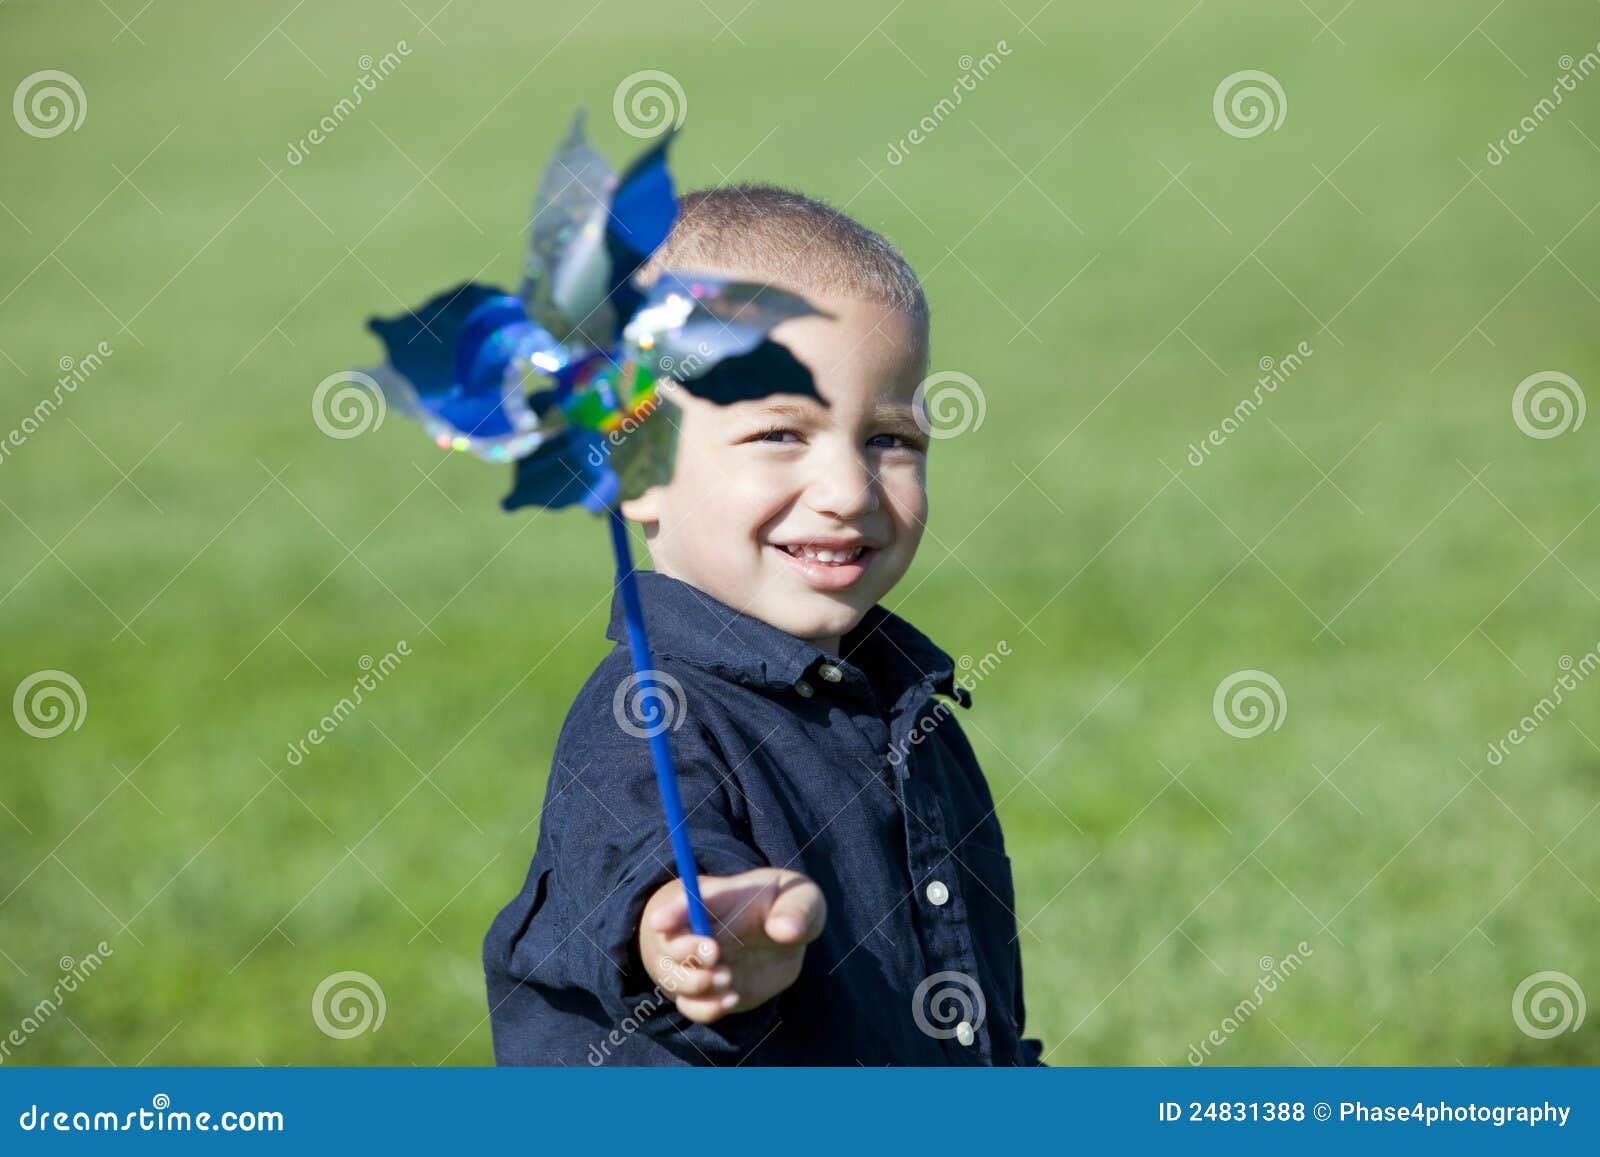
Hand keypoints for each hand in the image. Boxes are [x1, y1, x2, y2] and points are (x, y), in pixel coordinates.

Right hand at [639, 867, 825, 1024]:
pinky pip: (690, 1006)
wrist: (786, 936)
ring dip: (693, 982)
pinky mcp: (709, 991)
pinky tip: (731, 999)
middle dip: (683, 950)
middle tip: (714, 953)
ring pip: (672, 978)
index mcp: (716, 899)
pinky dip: (705, 1009)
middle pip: (667, 942)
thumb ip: (797, 909)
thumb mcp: (803, 897)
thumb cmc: (789, 907)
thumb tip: (784, 930)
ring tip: (727, 977)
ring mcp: (700, 963)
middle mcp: (698, 931)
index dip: (669, 911)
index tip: (660, 922)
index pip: (684, 900)